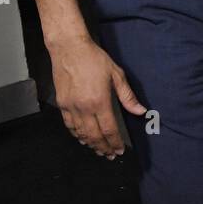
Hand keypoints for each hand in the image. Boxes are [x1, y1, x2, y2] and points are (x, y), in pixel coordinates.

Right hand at [48, 33, 145, 156]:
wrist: (69, 48)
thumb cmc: (94, 58)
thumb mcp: (116, 74)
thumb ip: (127, 96)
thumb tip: (140, 111)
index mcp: (100, 101)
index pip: (109, 129)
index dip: (115, 142)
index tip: (119, 150)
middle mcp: (84, 108)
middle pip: (95, 136)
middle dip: (103, 148)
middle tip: (110, 155)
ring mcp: (71, 107)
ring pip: (81, 133)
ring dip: (91, 144)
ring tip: (98, 150)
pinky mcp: (62, 104)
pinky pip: (69, 125)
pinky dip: (77, 135)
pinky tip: (83, 138)